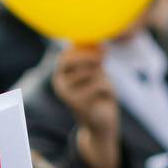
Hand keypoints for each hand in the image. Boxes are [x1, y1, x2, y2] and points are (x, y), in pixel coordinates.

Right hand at [52, 44, 119, 167]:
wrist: (101, 123)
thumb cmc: (98, 94)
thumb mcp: (96, 73)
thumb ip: (94, 59)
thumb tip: (98, 45)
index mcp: (60, 74)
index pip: (66, 55)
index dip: (84, 49)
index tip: (101, 47)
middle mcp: (59, 83)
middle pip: (73, 60)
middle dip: (91, 57)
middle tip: (105, 56)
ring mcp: (67, 94)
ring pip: (91, 72)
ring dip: (103, 77)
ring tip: (104, 86)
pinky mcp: (79, 104)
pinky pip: (98, 85)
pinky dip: (107, 88)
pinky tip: (105, 97)